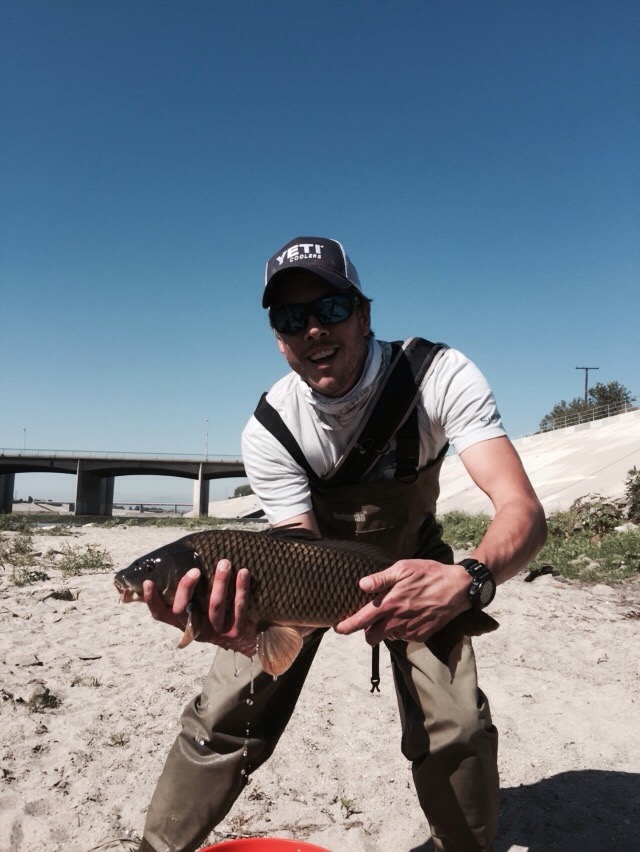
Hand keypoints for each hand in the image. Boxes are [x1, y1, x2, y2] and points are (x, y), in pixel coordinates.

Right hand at [143, 559, 257, 655]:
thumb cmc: (220, 612)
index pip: (161, 614)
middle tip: (194, 570)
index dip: (152, 601)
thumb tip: (179, 562)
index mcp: (185, 622)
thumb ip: (192, 592)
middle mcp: (197, 629)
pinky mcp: (236, 632)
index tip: (147, 582)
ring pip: (214, 607)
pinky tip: (243, 572)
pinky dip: (241, 589)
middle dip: (186, 588)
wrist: (247, 638)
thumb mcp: (202, 606)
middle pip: (183, 611)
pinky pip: (239, 608)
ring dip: (219, 582)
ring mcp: (216, 632)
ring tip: (224, 563)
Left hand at [334, 559, 469, 645]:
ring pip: (389, 636)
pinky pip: (405, 637)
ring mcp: (410, 630)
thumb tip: (361, 585)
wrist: (458, 588)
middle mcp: (397, 621)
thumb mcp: (404, 568)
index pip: (362, 620)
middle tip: (372, 619)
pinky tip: (411, 615)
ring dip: (387, 629)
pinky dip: (403, 629)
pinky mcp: (421, 635)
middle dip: (368, 631)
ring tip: (396, 611)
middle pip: (372, 637)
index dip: (347, 627)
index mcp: (390, 604)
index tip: (337, 628)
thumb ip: (381, 579)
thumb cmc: (429, 574)